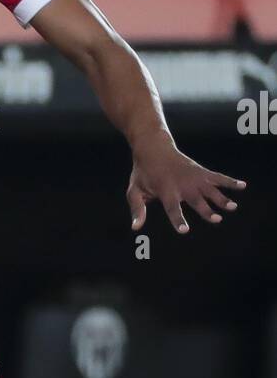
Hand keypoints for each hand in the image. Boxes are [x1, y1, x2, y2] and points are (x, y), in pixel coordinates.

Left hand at [127, 135, 245, 233]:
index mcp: (165, 191)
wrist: (154, 147)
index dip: (178, 219)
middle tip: (216, 219)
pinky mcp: (201, 172)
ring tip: (233, 207)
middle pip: (196, 200)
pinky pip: (218, 177)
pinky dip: (230, 181)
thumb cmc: (144, 172)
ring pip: (210, 190)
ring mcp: (193, 178)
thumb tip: (135, 228)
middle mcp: (182, 185)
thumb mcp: (135, 190)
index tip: (185, 230)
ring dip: (222, 198)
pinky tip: (242, 186)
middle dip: (206, 210)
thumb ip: (137, 208)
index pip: (172, 208)